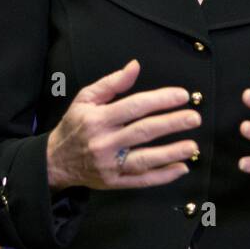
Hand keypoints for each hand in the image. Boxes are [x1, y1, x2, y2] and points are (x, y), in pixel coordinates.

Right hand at [45, 60, 197, 190]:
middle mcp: (104, 143)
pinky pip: (142, 180)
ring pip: (145, 159)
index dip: (160, 100)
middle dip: (172, 124)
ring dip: (171, 153)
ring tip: (193, 145)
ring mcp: (110, 165)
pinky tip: (181, 168)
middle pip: (143, 132)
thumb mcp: (85, 99)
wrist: (55, 161)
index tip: (181, 95)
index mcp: (98, 119)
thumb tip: (135, 66)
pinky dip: (163, 176)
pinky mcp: (114, 182)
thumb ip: (112, 83)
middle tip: (194, 118)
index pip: (134, 106)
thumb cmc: (75, 126)